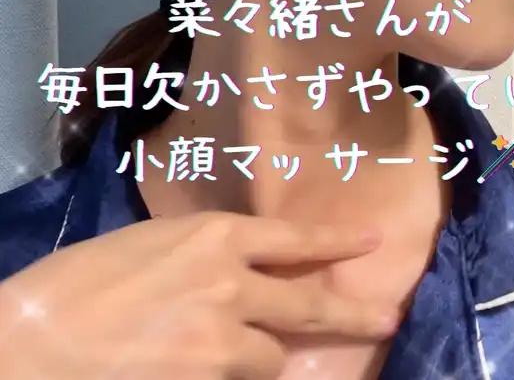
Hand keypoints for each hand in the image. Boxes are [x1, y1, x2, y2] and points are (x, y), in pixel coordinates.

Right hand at [0, 212, 395, 379]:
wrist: (37, 338)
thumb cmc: (84, 279)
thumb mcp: (154, 244)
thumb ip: (204, 255)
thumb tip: (237, 270)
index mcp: (215, 236)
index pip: (294, 238)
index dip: (336, 241)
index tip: (372, 241)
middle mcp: (231, 283)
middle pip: (309, 304)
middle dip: (353, 311)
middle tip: (387, 315)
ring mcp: (222, 339)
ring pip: (273, 358)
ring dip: (263, 358)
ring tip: (237, 356)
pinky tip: (209, 371)